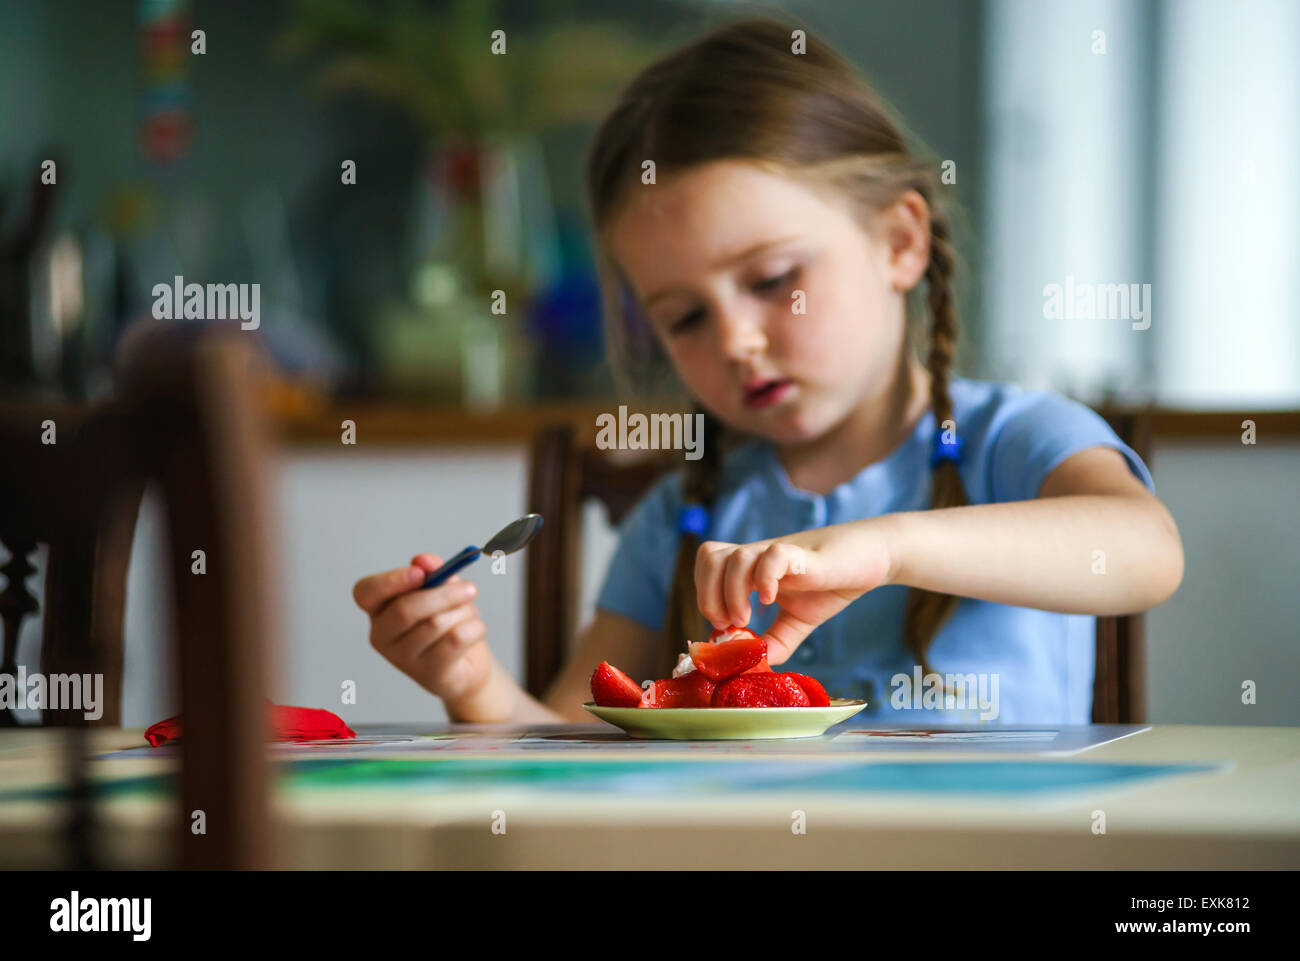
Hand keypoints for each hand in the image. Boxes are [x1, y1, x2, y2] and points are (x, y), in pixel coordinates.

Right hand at [351, 554, 497, 708]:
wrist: (467, 663)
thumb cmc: (448, 622)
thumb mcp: (442, 589)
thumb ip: (434, 572)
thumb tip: (424, 560)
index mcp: (378, 609)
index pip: (365, 593)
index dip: (390, 581)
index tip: (419, 573)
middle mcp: (382, 635)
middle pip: (404, 609)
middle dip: (444, 594)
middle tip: (470, 589)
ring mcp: (402, 659)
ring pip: (434, 624)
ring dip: (462, 612)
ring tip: (469, 614)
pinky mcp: (428, 673)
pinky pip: (455, 640)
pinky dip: (474, 628)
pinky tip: (475, 630)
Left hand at [694, 520, 893, 664]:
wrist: (870, 560)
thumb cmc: (830, 583)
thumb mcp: (798, 620)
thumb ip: (775, 642)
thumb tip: (754, 667)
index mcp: (752, 569)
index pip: (708, 564)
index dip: (705, 592)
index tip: (722, 624)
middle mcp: (759, 556)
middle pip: (710, 556)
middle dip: (709, 594)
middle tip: (730, 622)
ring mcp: (779, 552)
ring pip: (736, 558)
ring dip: (733, 593)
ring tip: (747, 619)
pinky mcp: (803, 554)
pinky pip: (772, 556)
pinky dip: (764, 579)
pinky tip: (771, 599)